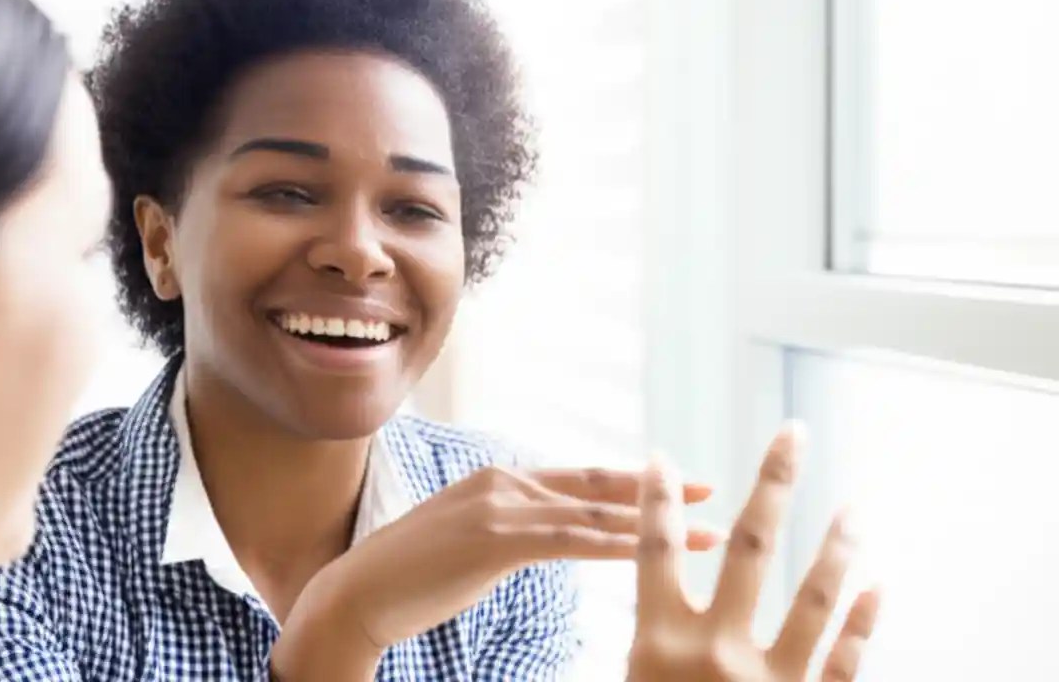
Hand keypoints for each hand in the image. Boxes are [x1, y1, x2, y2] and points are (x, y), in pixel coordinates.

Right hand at [272, 465, 720, 679]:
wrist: (357, 593)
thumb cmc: (411, 579)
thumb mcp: (469, 543)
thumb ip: (510, 531)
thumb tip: (545, 538)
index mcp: (500, 480)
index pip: (581, 479)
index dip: (633, 482)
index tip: (680, 485)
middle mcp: (505, 480)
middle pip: (598, 485)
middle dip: (660, 492)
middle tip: (715, 493)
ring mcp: (500, 504)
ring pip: (595, 513)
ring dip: (658, 524)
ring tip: (709, 531)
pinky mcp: (496, 536)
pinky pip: (572, 539)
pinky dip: (620, 544)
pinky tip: (658, 552)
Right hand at [628, 423, 880, 681]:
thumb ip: (649, 653)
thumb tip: (658, 627)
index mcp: (661, 644)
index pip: (656, 553)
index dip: (658, 501)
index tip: (663, 458)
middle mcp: (717, 651)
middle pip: (749, 548)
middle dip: (774, 483)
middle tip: (794, 434)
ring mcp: (771, 681)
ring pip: (812, 600)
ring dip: (836, 549)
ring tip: (852, 510)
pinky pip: (844, 662)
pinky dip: (861, 622)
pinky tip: (876, 588)